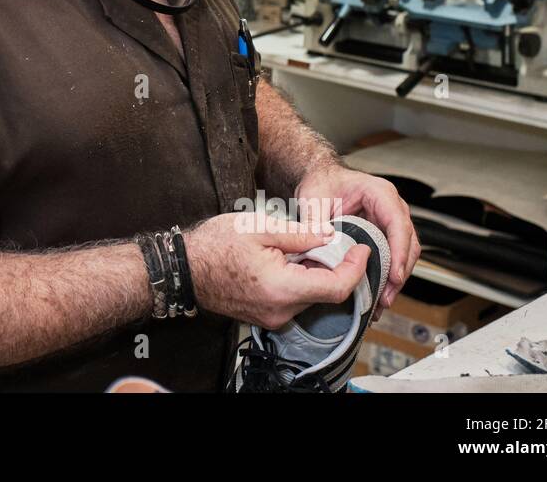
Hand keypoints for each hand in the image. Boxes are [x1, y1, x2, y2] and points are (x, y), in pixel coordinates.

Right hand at [185, 213, 369, 329]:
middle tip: (328, 241)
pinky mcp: (266, 317)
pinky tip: (286, 262)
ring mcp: (272, 318)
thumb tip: (330, 235)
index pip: (337, 287)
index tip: (362, 250)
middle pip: (326, 293)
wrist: (184, 268)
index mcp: (282, 288)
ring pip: (310, 297)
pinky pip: (294, 301)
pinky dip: (299, 281)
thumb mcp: (261, 227)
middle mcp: (280, 311)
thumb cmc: (215, 245)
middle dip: (334, 267)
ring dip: (314, 274)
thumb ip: (301, 234)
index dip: (356, 269)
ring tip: (300, 248)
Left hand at [293, 162, 419, 315]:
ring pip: (404, 253)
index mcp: (379, 193)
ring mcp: (390, 222)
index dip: (399, 251)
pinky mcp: (385, 235)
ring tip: (382, 301)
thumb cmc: (322, 183)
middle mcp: (391, 207)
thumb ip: (315, 223)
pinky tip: (378, 293)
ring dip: (395, 278)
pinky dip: (387, 276)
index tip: (395, 275)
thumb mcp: (314, 200)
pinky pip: (393, 257)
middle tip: (386, 296)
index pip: (398, 223)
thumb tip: (322, 245)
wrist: (321, 179)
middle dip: (400, 272)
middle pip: (408, 242)